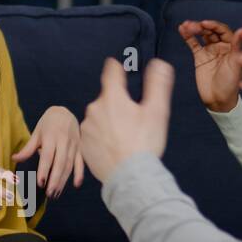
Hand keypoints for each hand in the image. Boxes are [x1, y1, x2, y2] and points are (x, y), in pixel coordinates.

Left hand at [12, 106, 83, 197]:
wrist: (65, 112)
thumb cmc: (48, 124)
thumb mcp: (37, 133)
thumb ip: (28, 148)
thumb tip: (14, 159)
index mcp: (52, 136)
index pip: (48, 156)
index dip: (44, 170)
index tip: (40, 183)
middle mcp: (64, 141)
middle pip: (60, 163)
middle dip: (55, 179)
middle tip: (49, 194)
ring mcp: (74, 145)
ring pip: (70, 165)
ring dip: (63, 180)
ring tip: (56, 193)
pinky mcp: (81, 148)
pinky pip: (81, 162)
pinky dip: (80, 173)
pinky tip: (76, 185)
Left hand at [80, 58, 173, 182]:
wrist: (129, 177)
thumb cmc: (144, 144)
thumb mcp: (157, 111)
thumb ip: (157, 84)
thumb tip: (159, 64)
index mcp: (112, 97)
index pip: (111, 72)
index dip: (116, 68)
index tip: (116, 67)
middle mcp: (94, 109)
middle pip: (107, 99)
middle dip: (117, 105)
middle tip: (132, 121)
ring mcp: (86, 128)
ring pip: (99, 118)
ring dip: (108, 123)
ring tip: (123, 138)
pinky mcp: (83, 146)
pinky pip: (93, 136)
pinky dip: (102, 139)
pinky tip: (114, 148)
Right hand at [178, 20, 241, 112]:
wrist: (218, 100)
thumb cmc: (231, 84)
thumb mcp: (235, 65)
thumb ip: (237, 46)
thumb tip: (241, 29)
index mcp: (232, 47)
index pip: (223, 31)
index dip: (214, 26)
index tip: (205, 24)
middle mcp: (221, 47)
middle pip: (211, 31)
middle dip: (202, 27)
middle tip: (193, 25)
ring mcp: (210, 51)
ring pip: (202, 35)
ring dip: (194, 29)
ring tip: (186, 25)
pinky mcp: (199, 57)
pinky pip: (193, 44)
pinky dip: (188, 37)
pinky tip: (182, 29)